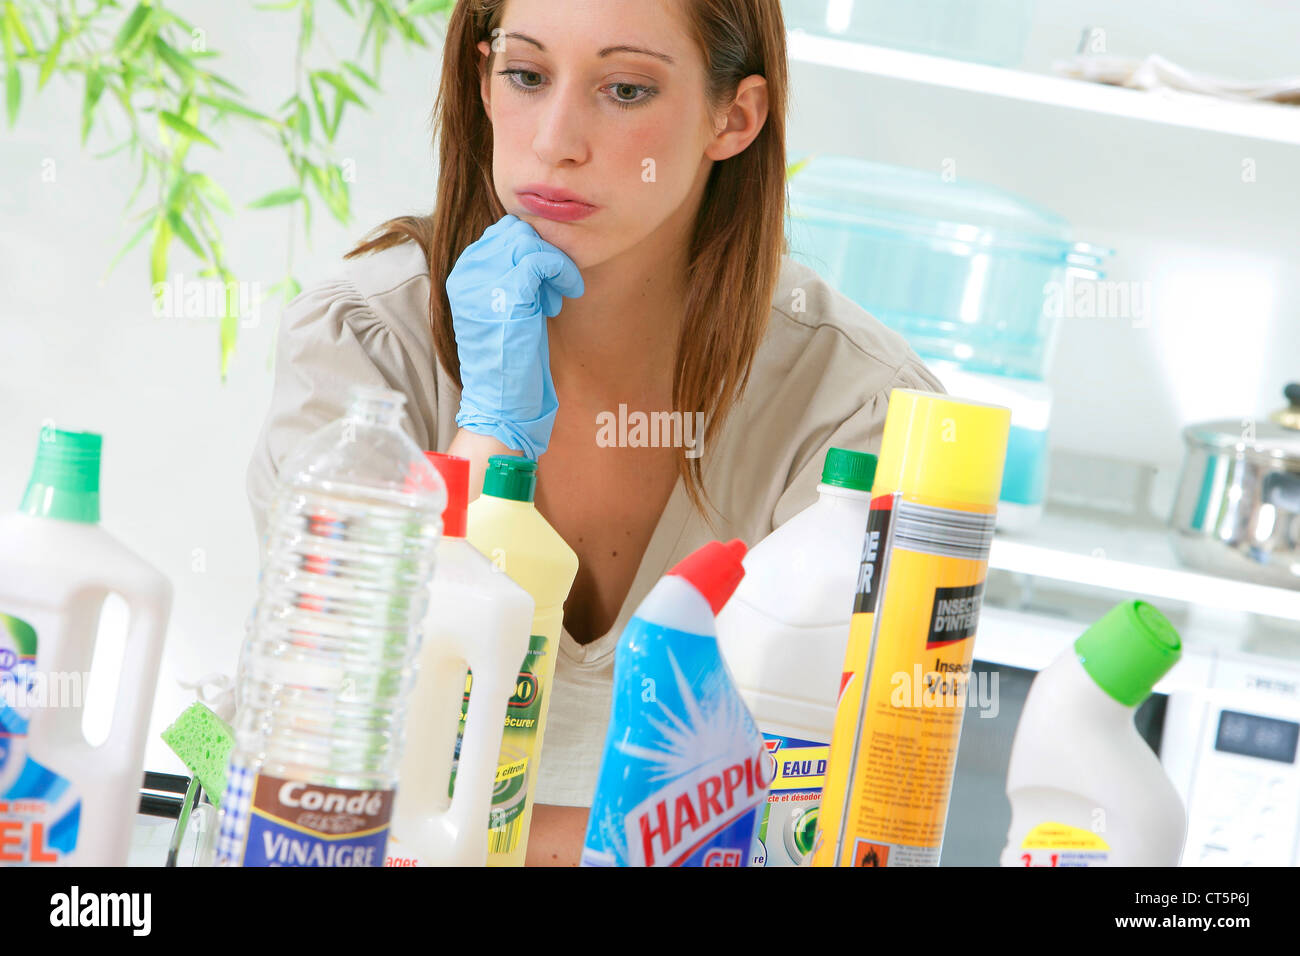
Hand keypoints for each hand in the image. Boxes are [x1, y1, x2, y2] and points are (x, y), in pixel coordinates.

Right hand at [447, 214, 583, 459]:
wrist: (501, 403)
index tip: (543, 285)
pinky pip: (542, 259)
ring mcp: (484, 282)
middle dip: (542, 253)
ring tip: (556, 297)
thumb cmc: (509, 364)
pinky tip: (568, 294)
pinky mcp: (508, 295)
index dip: (529, 252)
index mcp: (462, 276)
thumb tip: (536, 251)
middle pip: (514, 231)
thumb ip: (509, 279)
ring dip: (553, 263)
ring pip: (528, 240)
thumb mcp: (504, 311)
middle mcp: (467, 274)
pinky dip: (563, 272)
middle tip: (552, 289)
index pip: (501, 235)